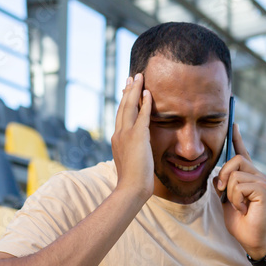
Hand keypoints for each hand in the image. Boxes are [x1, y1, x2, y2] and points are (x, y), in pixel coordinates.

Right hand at [111, 73, 153, 201]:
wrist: (131, 188)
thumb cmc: (133, 182)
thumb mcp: (132, 163)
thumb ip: (134, 152)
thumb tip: (140, 151)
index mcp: (117, 139)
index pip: (121, 116)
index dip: (124, 102)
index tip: (126, 91)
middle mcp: (118, 134)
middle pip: (122, 107)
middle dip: (127, 91)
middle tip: (131, 77)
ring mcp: (126, 134)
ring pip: (129, 106)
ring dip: (134, 90)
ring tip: (138, 77)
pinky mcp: (137, 136)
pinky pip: (142, 115)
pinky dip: (145, 102)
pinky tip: (148, 92)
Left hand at [215, 123, 265, 258]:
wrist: (252, 239)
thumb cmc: (241, 222)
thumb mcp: (226, 200)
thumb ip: (222, 185)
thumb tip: (217, 175)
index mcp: (248, 176)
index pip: (242, 153)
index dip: (237, 139)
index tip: (233, 125)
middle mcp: (258, 176)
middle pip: (235, 160)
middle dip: (223, 176)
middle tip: (223, 192)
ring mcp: (262, 182)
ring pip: (234, 175)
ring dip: (230, 194)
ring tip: (239, 207)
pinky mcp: (263, 190)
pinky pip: (240, 186)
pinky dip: (236, 201)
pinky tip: (244, 210)